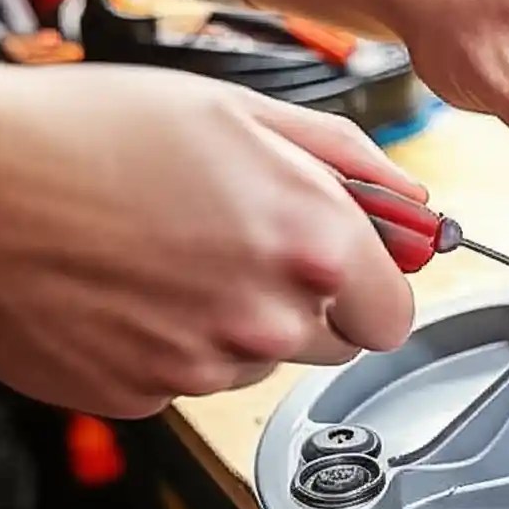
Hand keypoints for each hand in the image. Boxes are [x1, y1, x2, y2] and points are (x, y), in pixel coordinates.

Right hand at [0, 63, 421, 417]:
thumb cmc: (96, 132)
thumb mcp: (245, 113)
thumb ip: (349, 162)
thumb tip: (412, 200)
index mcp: (310, 247)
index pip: (395, 313)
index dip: (375, 285)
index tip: (352, 266)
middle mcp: (266, 318)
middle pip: (334, 341)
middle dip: (310, 298)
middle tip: (247, 241)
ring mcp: (202, 365)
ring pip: (260, 358)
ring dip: (238, 318)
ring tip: (176, 253)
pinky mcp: (141, 395)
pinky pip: (191, 378)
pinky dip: (176, 342)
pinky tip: (139, 287)